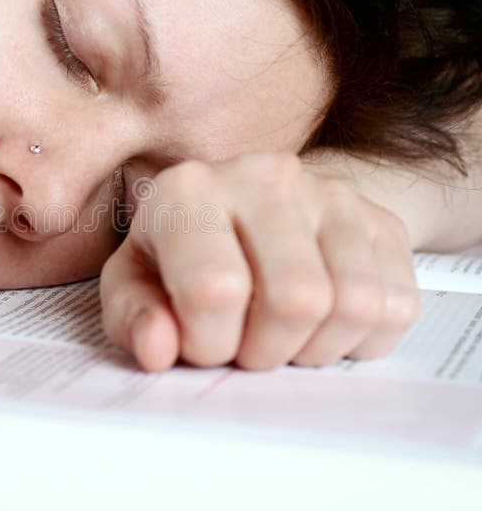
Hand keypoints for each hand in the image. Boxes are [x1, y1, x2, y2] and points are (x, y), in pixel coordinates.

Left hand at [99, 152, 420, 371]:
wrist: (251, 212)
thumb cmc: (184, 254)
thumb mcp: (135, 284)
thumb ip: (133, 318)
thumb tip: (158, 347)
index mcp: (189, 190)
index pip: (214, 288)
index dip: (209, 343)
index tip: (201, 344)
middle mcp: (264, 177)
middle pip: (296, 301)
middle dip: (266, 351)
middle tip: (244, 345)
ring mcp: (332, 194)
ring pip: (356, 306)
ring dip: (314, 348)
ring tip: (280, 334)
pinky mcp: (381, 221)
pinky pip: (396, 309)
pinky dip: (358, 339)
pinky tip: (319, 323)